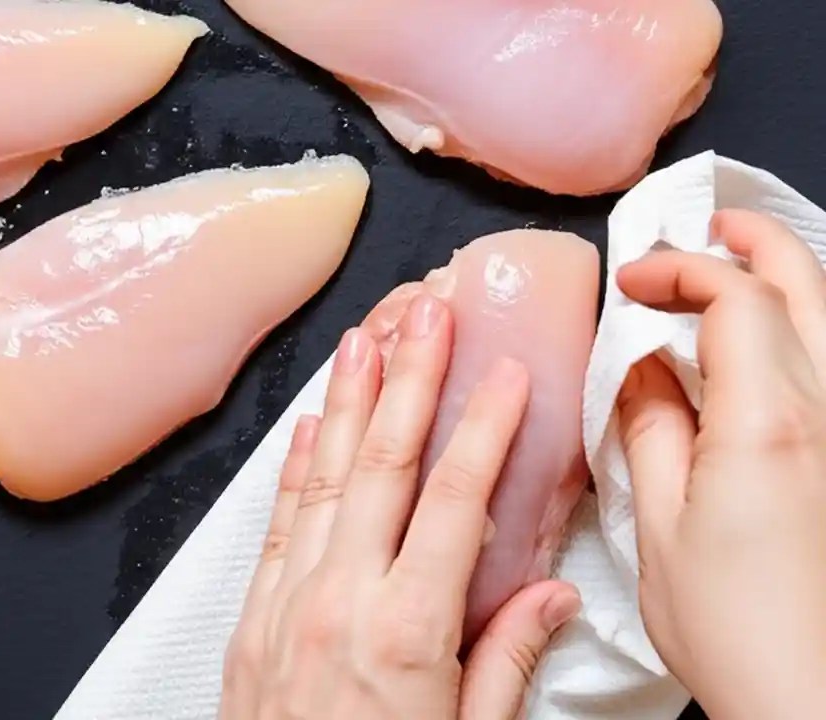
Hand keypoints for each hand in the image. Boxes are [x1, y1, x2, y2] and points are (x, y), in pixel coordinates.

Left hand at [220, 294, 580, 719]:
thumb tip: (550, 600)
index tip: (505, 373)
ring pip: (321, 480)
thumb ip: (505, 664)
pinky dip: (294, 470)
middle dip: (409, 379)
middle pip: (380, 465)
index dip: (483, 430)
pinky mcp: (253, 619)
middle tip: (426, 312)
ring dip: (346, 402)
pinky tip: (307, 428)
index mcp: (407, 631)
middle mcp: (340, 601)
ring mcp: (287, 604)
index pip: (452, 502)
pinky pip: (278, 525)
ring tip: (364, 338)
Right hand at [616, 209, 825, 718]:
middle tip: (705, 228)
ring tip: (734, 269)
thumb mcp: (660, 530)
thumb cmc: (738, 632)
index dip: (680, 270)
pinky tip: (760, 348)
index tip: (632, 282)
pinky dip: (797, 332)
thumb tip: (638, 371)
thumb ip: (649, 432)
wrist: (818, 699)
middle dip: (751, 243)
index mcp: (771, 424)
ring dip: (782, 280)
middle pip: (806, 285)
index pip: (736, 298)